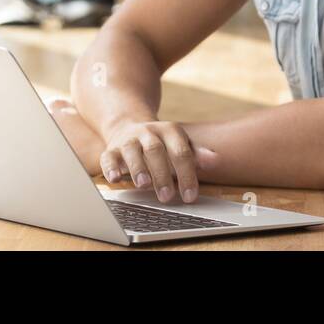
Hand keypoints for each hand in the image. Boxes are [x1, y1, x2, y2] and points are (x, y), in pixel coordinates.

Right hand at [99, 116, 219, 204]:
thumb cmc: (161, 143)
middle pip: (156, 151)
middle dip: (162, 174)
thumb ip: (197, 154)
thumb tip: (215, 160)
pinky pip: (109, 157)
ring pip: (132, 151)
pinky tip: (115, 179)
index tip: (190, 196)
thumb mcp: (180, 144)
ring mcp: (129, 140)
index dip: (187, 174)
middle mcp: (149, 133)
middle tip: (168, 197)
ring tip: (144, 186)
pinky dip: (111, 168)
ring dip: (138, 169)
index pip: (181, 152)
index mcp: (170, 131)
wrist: (130, 127)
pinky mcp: (111, 149)